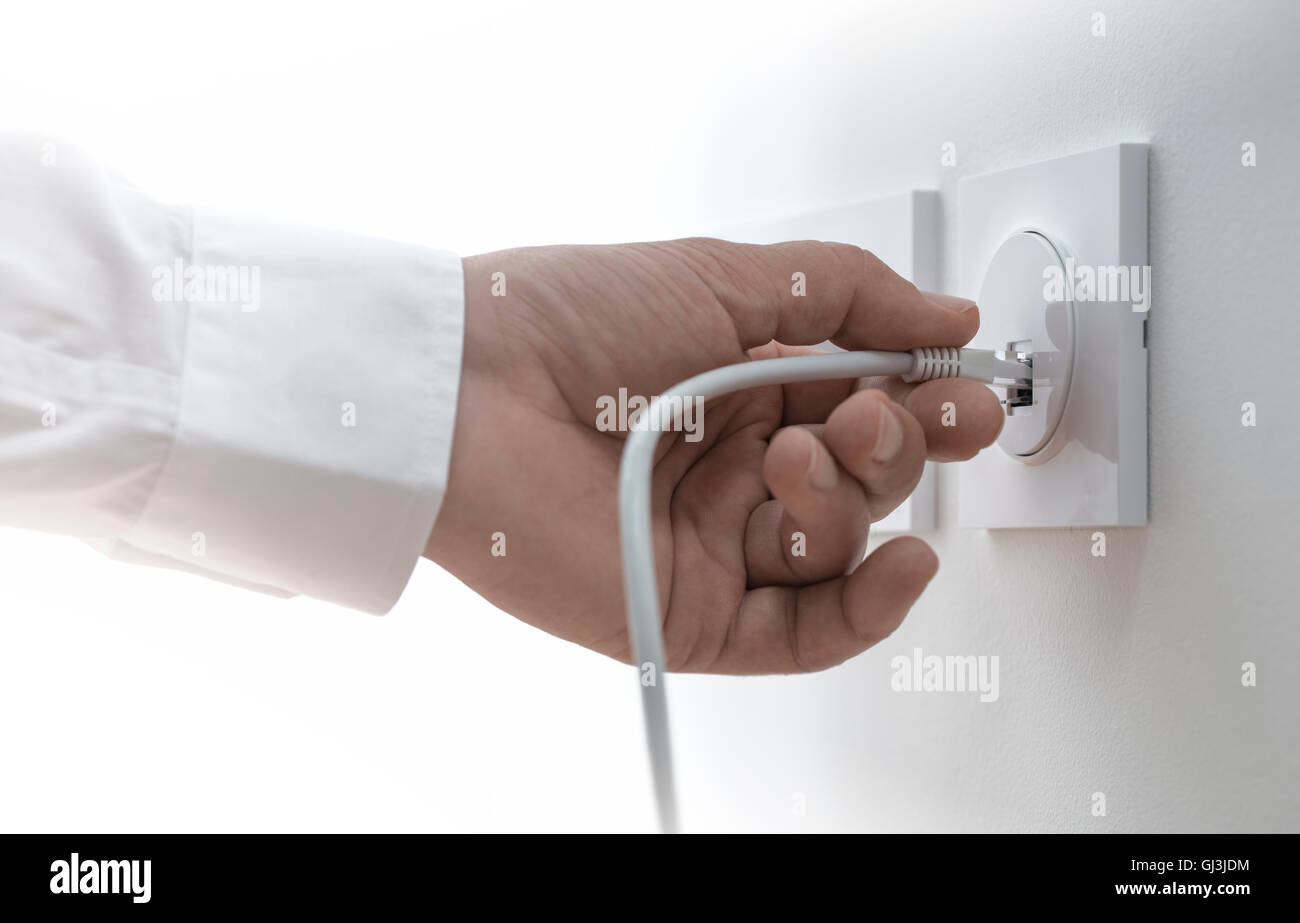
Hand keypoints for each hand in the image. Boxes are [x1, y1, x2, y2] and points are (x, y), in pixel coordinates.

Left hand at [424, 239, 1002, 672]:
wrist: (465, 392)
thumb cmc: (566, 320)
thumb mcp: (726, 277)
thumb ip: (850, 297)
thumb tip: (950, 320)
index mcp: (745, 390)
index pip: (868, 408)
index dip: (925, 402)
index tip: (966, 383)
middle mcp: (734, 470)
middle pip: (865, 483)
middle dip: (895, 447)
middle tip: (886, 413)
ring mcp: (714, 545)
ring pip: (839, 550)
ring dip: (848, 500)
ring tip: (797, 456)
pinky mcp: (690, 614)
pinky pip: (806, 635)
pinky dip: (868, 608)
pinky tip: (902, 564)